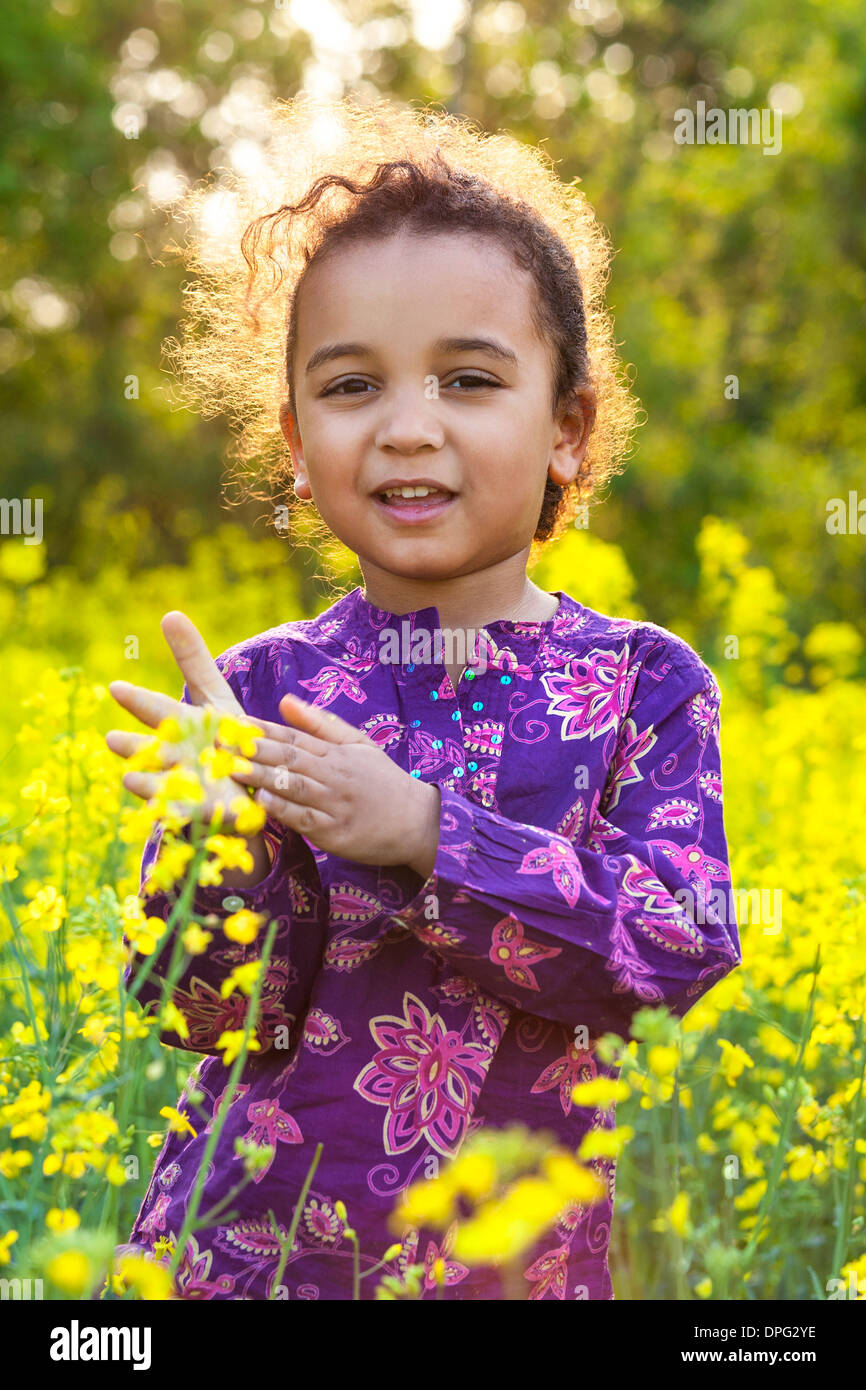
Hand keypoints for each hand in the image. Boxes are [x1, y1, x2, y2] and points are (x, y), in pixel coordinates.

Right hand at [105, 611, 267, 831]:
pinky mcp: (200, 812)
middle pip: (154, 750)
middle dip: (136, 746)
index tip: (116, 687)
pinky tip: (163, 812)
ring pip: (161, 785)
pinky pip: (185, 813)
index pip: (159, 709)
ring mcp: (184, 786)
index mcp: (179, 726)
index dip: (140, 701)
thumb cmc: (221, 736)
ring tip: (129, 779)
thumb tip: (169, 614)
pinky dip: (175, 812)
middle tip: (113, 739)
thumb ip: (192, 661)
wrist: (246, 787)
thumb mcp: (215, 698)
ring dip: (146, 783)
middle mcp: (174, 757)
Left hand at [230, 691, 441, 875]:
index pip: (293, 737)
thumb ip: (320, 723)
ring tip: (231, 768)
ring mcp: (335, 804)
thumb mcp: (358, 745)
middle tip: (219, 742)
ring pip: (294, 786)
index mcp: (337, 752)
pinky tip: (263, 802)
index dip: (261, 729)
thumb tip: (284, 700)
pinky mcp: (337, 833)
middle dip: (252, 749)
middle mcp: (335, 774)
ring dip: (261, 776)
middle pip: (289, 758)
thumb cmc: (383, 782)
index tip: (232, 722)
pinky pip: (307, 819)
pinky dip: (285, 810)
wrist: (418, 821)